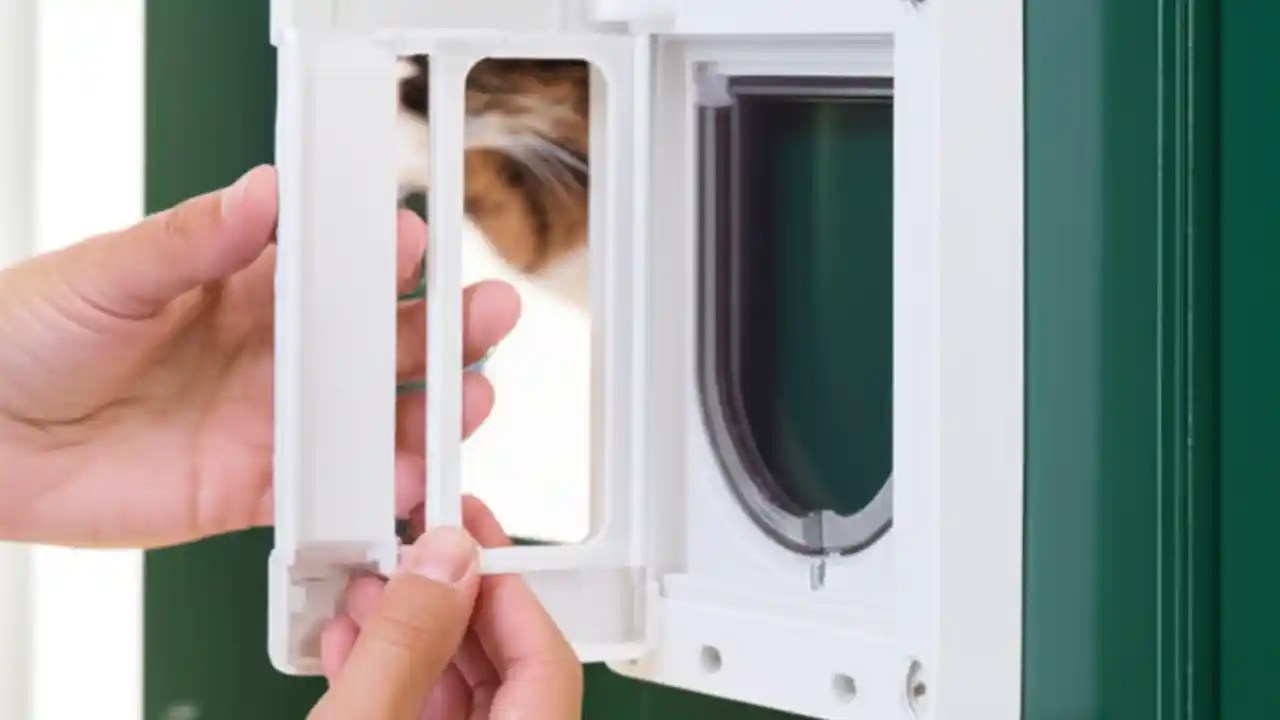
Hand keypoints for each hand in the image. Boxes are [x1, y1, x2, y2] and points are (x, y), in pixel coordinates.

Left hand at [0, 165, 520, 547]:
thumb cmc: (22, 337)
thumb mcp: (107, 273)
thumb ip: (189, 240)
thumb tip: (257, 195)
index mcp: (244, 288)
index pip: (336, 267)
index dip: (384, 255)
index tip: (418, 241)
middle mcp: (271, 356)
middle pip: (377, 342)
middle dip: (440, 328)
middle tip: (486, 315)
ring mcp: (268, 423)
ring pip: (371, 419)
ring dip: (427, 411)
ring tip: (472, 400)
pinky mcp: (251, 489)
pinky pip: (326, 493)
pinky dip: (373, 492)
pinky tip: (408, 480)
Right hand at [311, 497, 582, 719]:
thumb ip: (404, 645)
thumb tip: (442, 562)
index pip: (548, 657)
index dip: (505, 585)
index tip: (466, 532)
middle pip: (506, 668)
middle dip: (448, 603)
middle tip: (413, 550)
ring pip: (460, 694)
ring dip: (412, 638)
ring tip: (368, 593)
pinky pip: (425, 718)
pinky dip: (394, 680)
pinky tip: (351, 646)